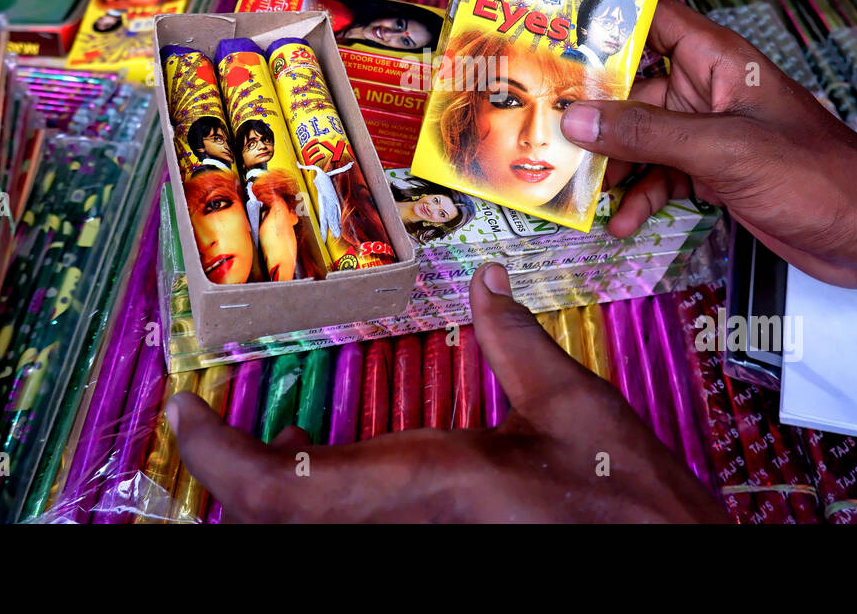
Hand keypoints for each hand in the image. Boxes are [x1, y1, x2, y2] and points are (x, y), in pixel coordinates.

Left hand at [168, 263, 724, 522]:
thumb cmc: (635, 509)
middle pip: (274, 520)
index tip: (183, 413)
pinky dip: (312, 505)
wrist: (673, 569)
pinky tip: (323, 471)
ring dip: (267, 491)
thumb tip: (488, 286)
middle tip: (205, 422)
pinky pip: (346, 539)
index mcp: (433, 479)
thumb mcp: (577, 411)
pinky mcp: (433, 560)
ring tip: (260, 440)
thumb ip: (519, 345)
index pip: (285, 485)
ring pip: (304, 535)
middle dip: (228, 472)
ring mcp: (417, 555)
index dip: (216, 455)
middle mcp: (408, 529)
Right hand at [561, 0, 856, 288]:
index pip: (649, 18)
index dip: (601, 17)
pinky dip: (639, 197)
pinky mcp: (713, 173)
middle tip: (537, 123)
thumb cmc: (817, 175)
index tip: (546, 24)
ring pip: (640, 137)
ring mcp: (709, 133)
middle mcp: (707, 89)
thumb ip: (648, 136)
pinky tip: (621, 222)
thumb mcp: (724, 152)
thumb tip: (577, 120)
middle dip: (589, 108)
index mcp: (717, 59)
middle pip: (631, 86)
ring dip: (609, 163)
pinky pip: (661, 176)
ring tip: (573, 187)